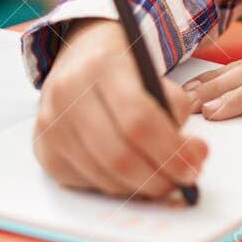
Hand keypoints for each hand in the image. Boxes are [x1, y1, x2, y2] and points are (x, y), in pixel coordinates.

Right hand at [33, 19, 208, 198]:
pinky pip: (88, 182)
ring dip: (142, 186)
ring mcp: (50, 124)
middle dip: (160, 177)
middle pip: (118, 156)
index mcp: (101, 66)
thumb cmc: (125, 67)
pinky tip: (133, 174)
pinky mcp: (44, 149)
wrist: (79, 54)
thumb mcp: (155, 72)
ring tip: (164, 177)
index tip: (197, 161)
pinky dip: (118, 186)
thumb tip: (190, 158)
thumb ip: (174, 107)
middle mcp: (67, 94)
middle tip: (185, 180)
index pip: (138, 120)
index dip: (172, 150)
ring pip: (103, 176)